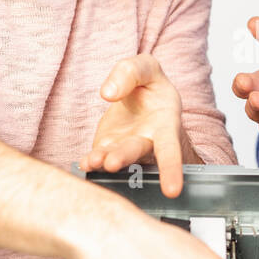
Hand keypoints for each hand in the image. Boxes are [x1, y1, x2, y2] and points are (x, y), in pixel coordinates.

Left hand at [83, 54, 193, 197]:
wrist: (143, 99)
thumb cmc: (151, 87)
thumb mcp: (147, 68)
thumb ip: (130, 72)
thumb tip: (108, 94)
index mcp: (166, 123)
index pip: (170, 148)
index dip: (172, 169)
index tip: (173, 190)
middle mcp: (148, 140)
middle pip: (137, 151)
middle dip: (125, 157)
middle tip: (112, 164)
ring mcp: (125, 146)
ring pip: (116, 155)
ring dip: (104, 159)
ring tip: (94, 160)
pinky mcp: (107, 147)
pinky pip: (99, 155)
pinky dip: (91, 160)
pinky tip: (85, 162)